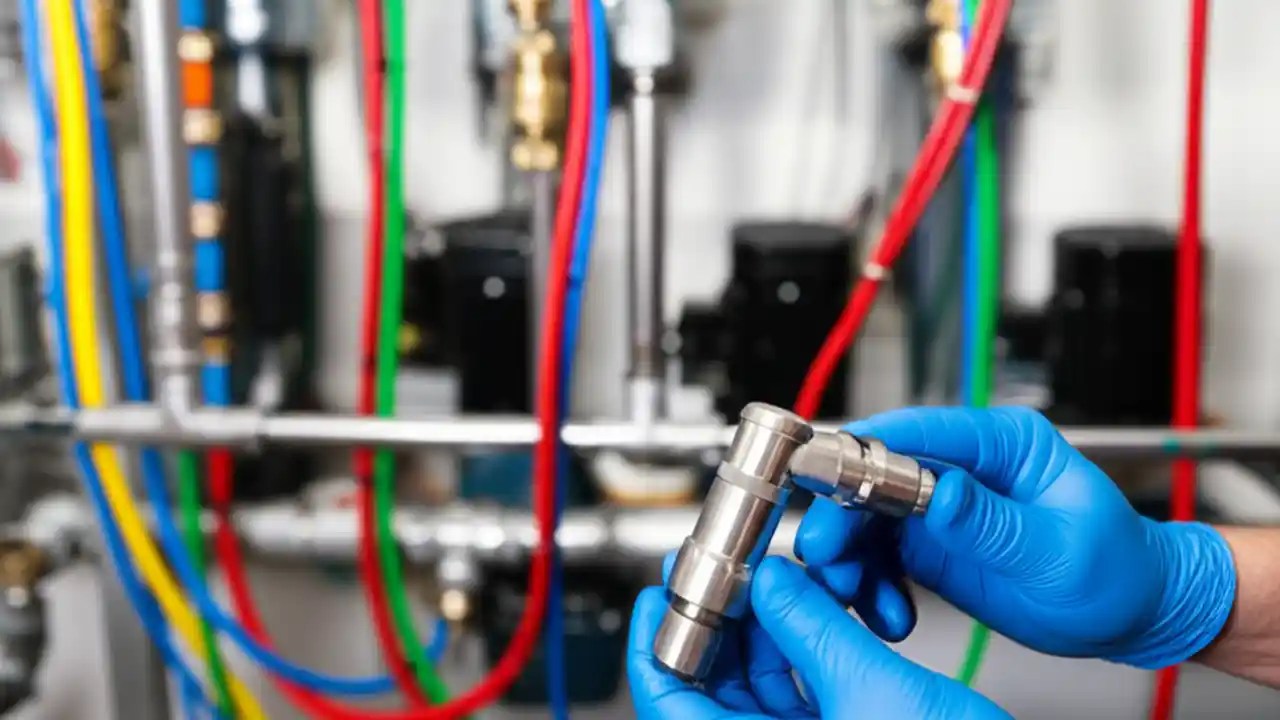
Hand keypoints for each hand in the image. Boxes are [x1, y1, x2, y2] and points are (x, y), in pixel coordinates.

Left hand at [628, 554, 1010, 718]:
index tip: (659, 591)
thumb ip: (813, 628)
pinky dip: (802, 653)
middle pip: (713, 689)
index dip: (656, 642)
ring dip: (764, 633)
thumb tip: (772, 581)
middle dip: (720, 623)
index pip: (670, 702)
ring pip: (757, 691)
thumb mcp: (873, 688)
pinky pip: (800, 697)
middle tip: (724, 568)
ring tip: (772, 580)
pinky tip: (811, 611)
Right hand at [795, 406, 1236, 667]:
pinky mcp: (931, 541)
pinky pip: (877, 554)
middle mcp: (964, 466)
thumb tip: (940, 490)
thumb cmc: (1116, 570)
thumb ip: (993, 522)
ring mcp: (942, 504)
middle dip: (841, 515)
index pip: (917, 430)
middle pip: (874, 474)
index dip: (862, 452)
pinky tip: (886, 610)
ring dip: (850, 557)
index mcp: (1001, 443)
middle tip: (825, 554)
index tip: (821, 476)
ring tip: (855, 596)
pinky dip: (868, 583)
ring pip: (865, 516)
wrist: (1132, 613)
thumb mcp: (1058, 550)